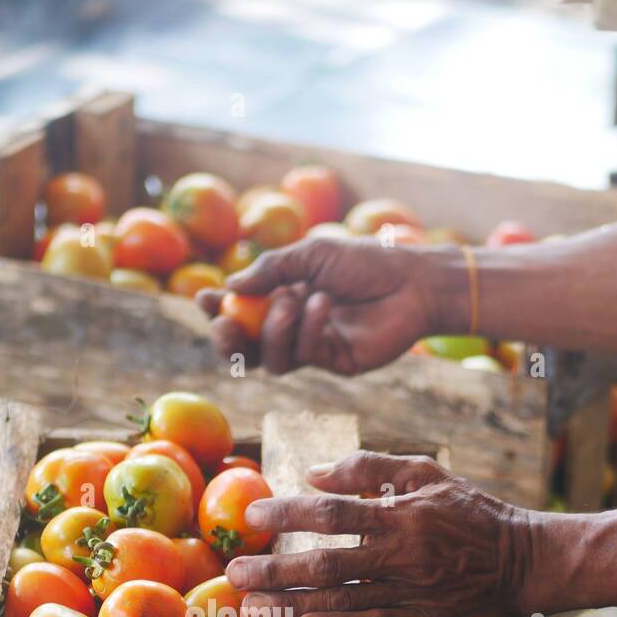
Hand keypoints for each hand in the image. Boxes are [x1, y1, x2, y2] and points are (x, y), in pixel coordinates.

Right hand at [197, 237, 447, 374]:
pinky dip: (307, 329)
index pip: (240, 309)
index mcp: (283, 294)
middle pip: (245, 348)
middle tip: (223, 325)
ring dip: (273, 331)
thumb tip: (229, 286)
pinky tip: (323, 304)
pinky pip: (304, 355)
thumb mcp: (313, 254)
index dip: (217, 309)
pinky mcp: (332, 362)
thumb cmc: (366, 262)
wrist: (412, 282)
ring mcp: (311, 346)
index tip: (204, 299)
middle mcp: (292, 324)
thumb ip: (272, 270)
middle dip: (227, 340)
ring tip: (291, 300)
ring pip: (271, 359)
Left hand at [226, 453, 533, 616]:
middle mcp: (401, 553)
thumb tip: (314, 471)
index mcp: (400, 513)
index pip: (332, 511)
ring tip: (252, 604)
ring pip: (342, 599)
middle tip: (235, 571)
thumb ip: (370, 467)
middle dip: (275, 568)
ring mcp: (412, 591)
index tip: (252, 513)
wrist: (524, 560)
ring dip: (292, 603)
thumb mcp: (427, 474)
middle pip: (326, 562)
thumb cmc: (470, 512)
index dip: (288, 512)